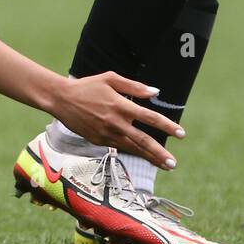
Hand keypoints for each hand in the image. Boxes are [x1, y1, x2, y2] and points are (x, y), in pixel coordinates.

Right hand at [49, 72, 181, 168]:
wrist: (61, 99)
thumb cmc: (88, 86)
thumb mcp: (111, 79)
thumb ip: (134, 87)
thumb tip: (155, 93)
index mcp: (120, 105)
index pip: (149, 118)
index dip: (167, 126)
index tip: (181, 133)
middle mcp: (115, 122)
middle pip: (142, 141)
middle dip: (160, 153)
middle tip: (173, 163)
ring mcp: (106, 134)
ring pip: (132, 148)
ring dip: (149, 158)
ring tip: (165, 165)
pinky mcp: (98, 141)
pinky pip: (119, 148)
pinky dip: (133, 152)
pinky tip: (144, 156)